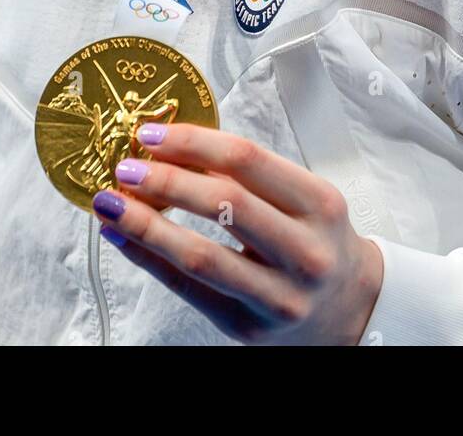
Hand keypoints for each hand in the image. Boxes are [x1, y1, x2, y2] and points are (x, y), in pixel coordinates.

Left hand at [91, 122, 383, 344]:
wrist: (351, 311)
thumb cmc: (317, 241)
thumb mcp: (304, 200)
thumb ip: (250, 176)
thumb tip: (175, 149)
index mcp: (319, 204)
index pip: (247, 159)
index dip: (192, 142)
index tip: (151, 134)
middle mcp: (305, 250)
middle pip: (223, 204)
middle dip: (166, 180)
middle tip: (126, 166)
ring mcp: (279, 295)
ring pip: (201, 255)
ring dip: (146, 225)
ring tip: (111, 202)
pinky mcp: (249, 327)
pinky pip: (189, 290)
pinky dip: (149, 259)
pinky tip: (123, 238)